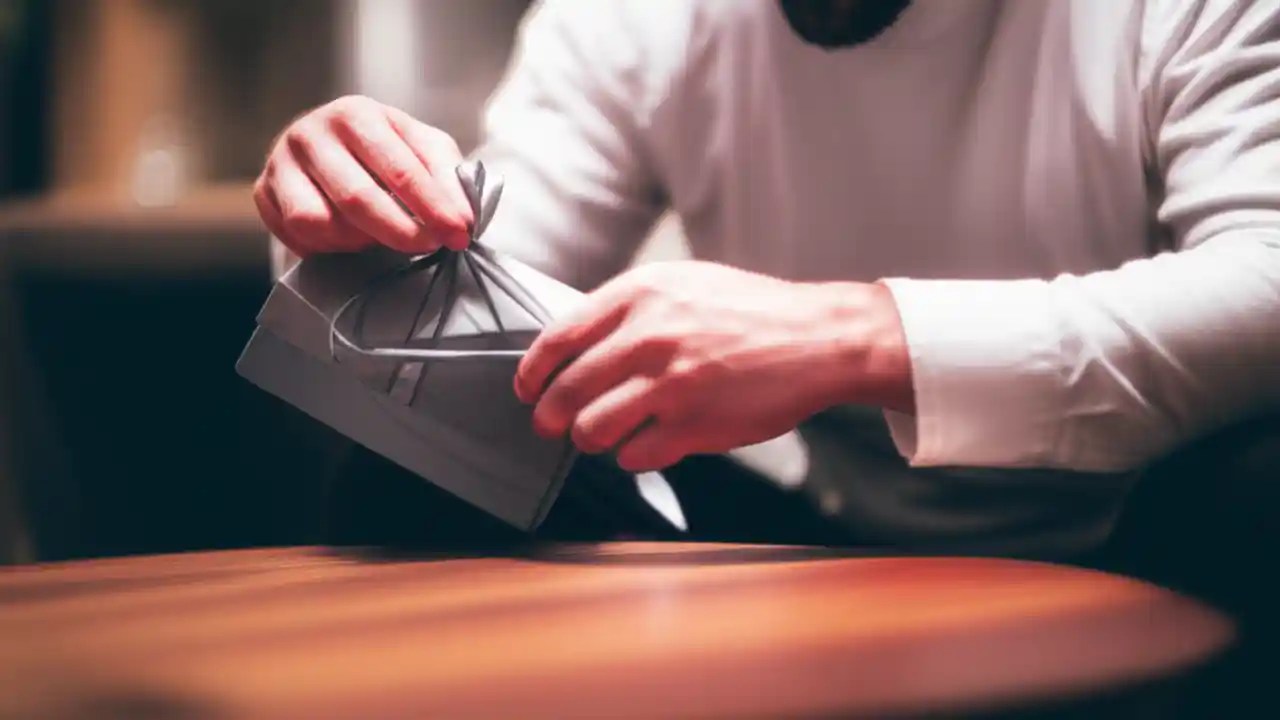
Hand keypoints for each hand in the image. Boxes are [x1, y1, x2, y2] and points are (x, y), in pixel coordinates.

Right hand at [253, 95, 473, 256]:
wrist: (329, 146)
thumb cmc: (384, 149)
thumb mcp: (423, 148)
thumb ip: (447, 176)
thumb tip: (463, 217)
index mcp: (357, 114)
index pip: (400, 169)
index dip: (434, 207)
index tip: (459, 234)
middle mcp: (312, 133)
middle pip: (359, 199)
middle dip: (402, 232)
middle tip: (430, 247)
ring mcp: (281, 162)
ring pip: (322, 223)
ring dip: (360, 241)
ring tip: (381, 236)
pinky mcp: (263, 192)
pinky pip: (299, 235)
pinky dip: (330, 246)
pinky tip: (350, 239)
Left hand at [514, 261, 913, 471]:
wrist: (816, 338)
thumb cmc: (749, 311)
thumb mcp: (682, 284)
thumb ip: (627, 310)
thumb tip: (573, 344)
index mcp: (639, 295)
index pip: (556, 339)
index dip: (531, 372)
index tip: (527, 388)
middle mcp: (649, 336)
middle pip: (565, 392)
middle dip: (549, 417)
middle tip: (551, 424)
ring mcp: (671, 384)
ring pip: (592, 430)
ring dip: (589, 439)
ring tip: (601, 435)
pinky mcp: (694, 425)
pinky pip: (635, 455)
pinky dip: (633, 455)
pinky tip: (648, 442)